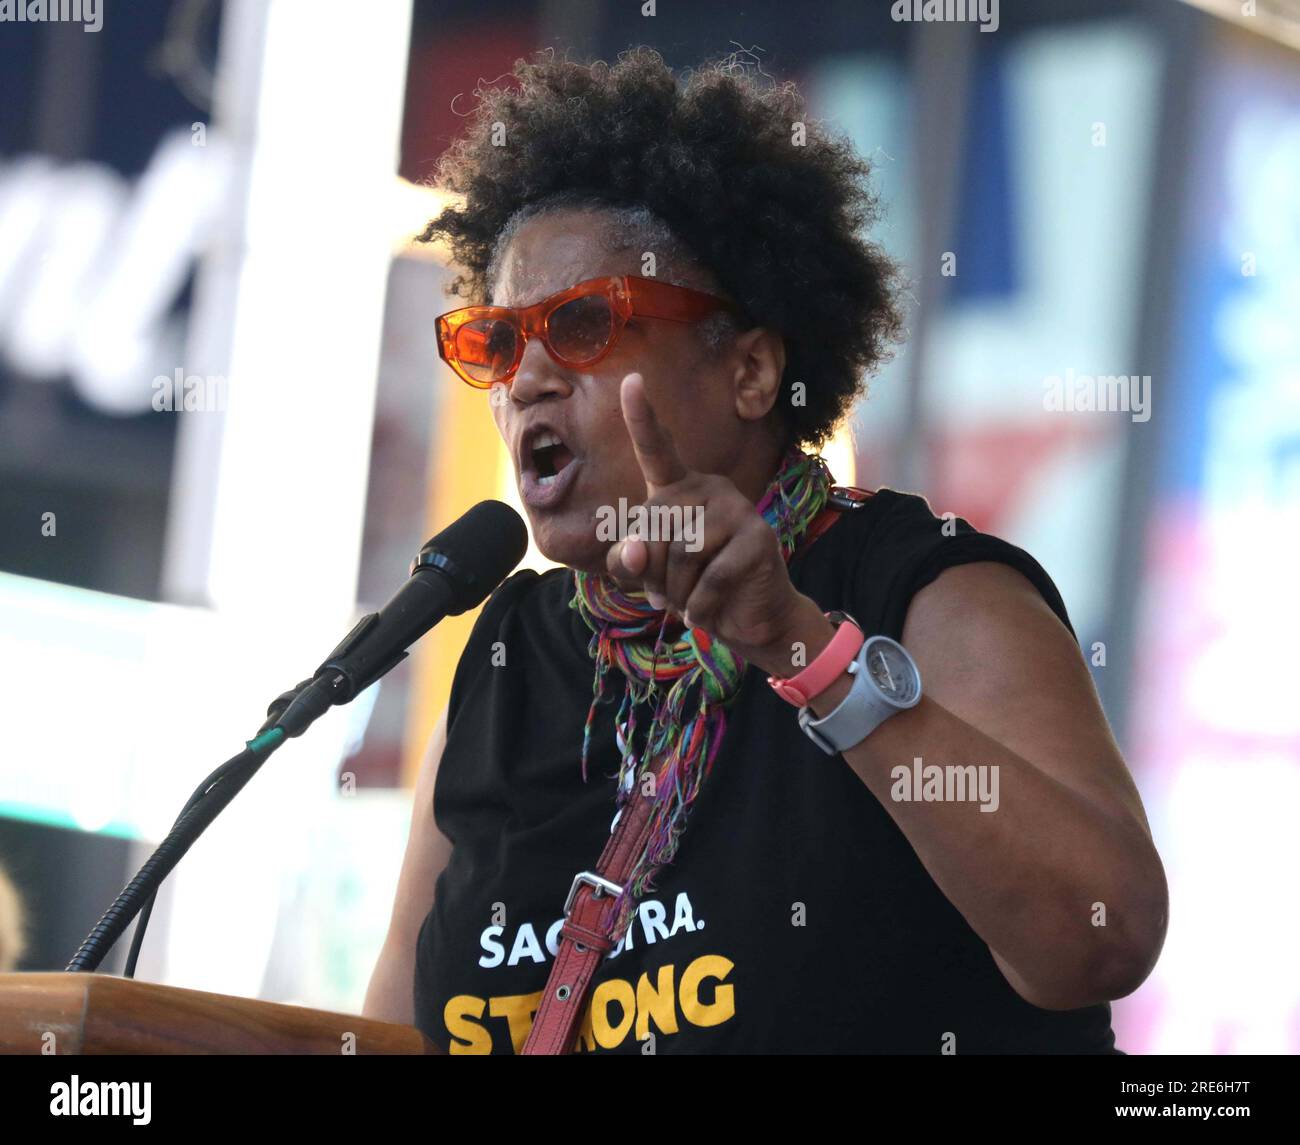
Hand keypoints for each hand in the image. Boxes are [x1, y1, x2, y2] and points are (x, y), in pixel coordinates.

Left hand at [606, 373, 829, 675]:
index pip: (656, 451)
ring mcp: (738, 509)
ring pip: (682, 554)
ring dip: (677, 592)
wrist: (750, 620)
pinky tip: (706, 615)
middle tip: (675, 590)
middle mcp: (710, 488)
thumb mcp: (650, 576)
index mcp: (679, 489)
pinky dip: (700, 607)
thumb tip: (637, 549)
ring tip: (692, 600)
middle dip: (655, 573)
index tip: (630, 380)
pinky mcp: (758, 538)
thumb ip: (630, 561)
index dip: (641, 418)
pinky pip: (710, 578)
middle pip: (656, 527)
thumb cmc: (694, 589)